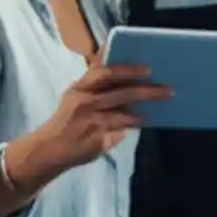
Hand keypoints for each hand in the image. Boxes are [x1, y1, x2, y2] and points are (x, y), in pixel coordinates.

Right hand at [14, 51, 171, 183]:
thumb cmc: (68, 118)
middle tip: (166, 88)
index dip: (126, 70)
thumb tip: (120, 67)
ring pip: (124, 113)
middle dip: (146, 90)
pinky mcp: (98, 139)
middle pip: (121, 93)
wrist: (50, 148)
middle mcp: (85, 103)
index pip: (104, 72)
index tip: (147, 69)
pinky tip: (143, 120)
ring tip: (163, 101)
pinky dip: (133, 124)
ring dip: (144, 108)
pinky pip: (120, 130)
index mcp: (80, 88)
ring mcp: (92, 122)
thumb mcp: (75, 94)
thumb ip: (94, 80)